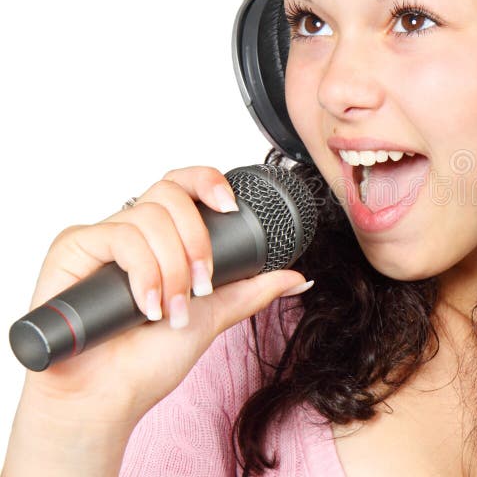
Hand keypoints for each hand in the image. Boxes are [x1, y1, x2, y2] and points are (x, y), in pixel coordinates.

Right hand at [17, 165, 308, 423]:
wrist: (107, 397)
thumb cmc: (149, 360)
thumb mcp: (213, 316)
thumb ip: (251, 291)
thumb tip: (300, 277)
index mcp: (162, 238)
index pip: (184, 186)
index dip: (208, 182)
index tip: (232, 208)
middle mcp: (131, 230)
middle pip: (170, 193)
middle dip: (196, 240)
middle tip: (202, 286)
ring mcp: (101, 237)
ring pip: (148, 217)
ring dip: (172, 268)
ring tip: (172, 311)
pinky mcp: (72, 248)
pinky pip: (117, 236)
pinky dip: (143, 272)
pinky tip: (147, 306)